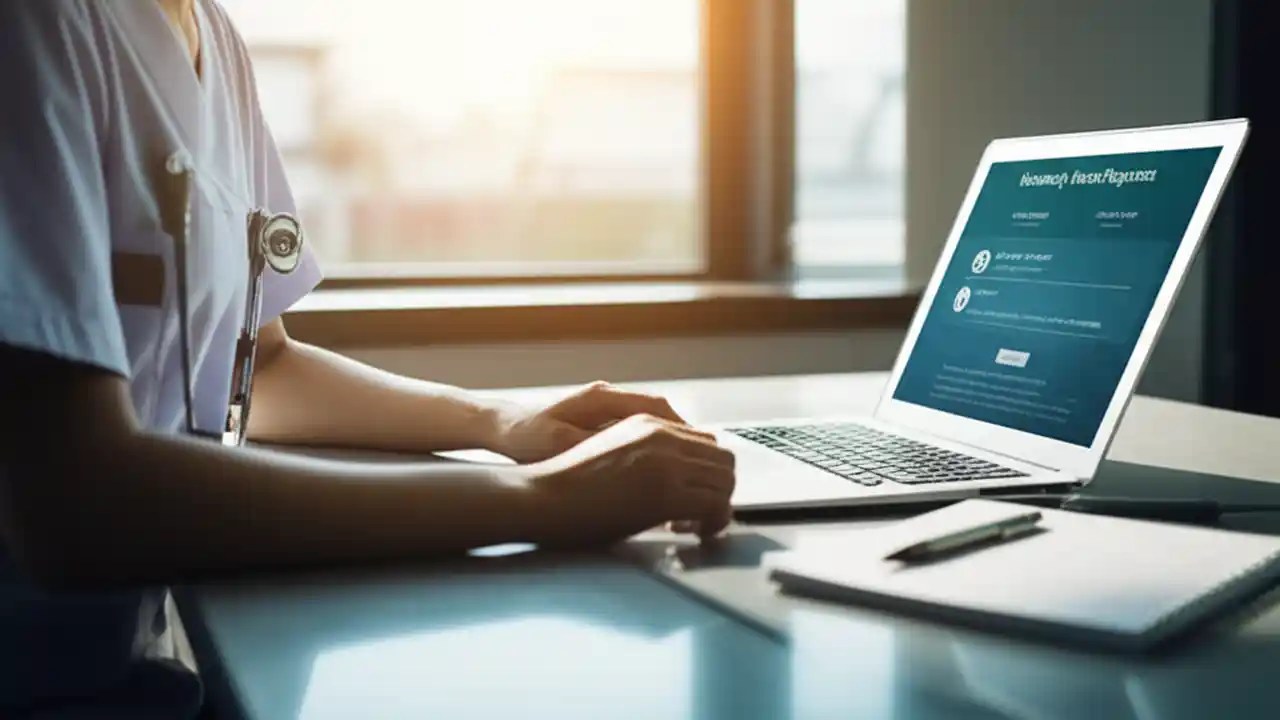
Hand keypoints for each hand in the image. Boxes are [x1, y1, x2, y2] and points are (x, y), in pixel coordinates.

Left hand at [489, 381, 688, 463]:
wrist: (502, 428)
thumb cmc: (526, 438)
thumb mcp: (556, 444)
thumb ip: (592, 446)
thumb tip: (627, 453)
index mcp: (601, 398)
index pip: (654, 406)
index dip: (680, 428)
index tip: (697, 449)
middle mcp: (608, 397)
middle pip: (660, 411)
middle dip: (684, 436)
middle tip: (702, 462)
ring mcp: (606, 406)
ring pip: (652, 419)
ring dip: (671, 440)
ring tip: (688, 466)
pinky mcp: (601, 418)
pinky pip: (639, 428)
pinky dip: (655, 444)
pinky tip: (661, 466)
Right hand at [522, 414, 734, 545]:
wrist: (539, 496)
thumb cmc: (565, 485)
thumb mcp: (611, 453)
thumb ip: (645, 458)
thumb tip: (674, 485)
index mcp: (648, 422)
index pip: (706, 441)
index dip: (707, 472)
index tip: (693, 495)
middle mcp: (662, 435)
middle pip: (723, 458)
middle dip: (718, 489)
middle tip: (697, 514)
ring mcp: (665, 460)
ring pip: (725, 480)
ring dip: (717, 505)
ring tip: (691, 526)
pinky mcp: (664, 491)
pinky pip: (714, 505)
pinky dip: (712, 522)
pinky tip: (688, 532)